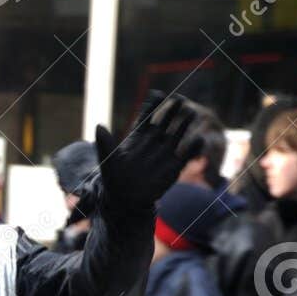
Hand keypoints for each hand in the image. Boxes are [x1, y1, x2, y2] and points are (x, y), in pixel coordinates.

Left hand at [95, 91, 205, 216]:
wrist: (126, 201)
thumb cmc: (114, 180)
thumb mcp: (108, 161)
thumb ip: (104, 144)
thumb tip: (98, 126)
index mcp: (137, 138)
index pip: (146, 118)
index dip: (152, 106)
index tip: (157, 94)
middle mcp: (153, 143)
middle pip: (165, 122)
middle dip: (172, 111)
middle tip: (179, 99)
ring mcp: (165, 153)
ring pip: (178, 134)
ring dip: (185, 124)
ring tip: (190, 113)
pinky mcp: (175, 166)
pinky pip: (187, 154)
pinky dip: (193, 147)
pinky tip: (198, 139)